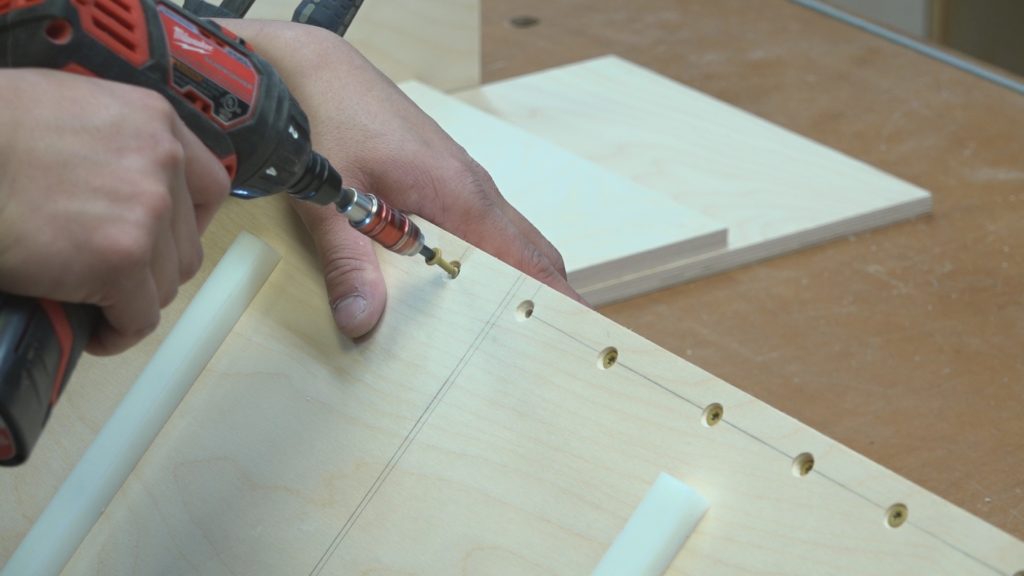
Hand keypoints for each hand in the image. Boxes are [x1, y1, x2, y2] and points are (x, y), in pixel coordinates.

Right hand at [0, 70, 229, 353]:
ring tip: (97, 301)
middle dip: (154, 266)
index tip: (164, 239)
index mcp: (154, 122)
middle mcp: (162, 163)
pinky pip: (139, 316)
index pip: (209, 185)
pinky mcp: (121, 258)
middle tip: (116, 276)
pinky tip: (94, 331)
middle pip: (186, 242)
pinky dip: (118, 332)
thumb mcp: (68, 107)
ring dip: (133, 297)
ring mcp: (147, 212)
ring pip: (166, 282)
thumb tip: (115, 182)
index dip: (188, 222)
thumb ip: (113, 142)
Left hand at [218, 21, 584, 337]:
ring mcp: (462, 182)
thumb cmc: (329, 116)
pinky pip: (486, 228)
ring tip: (518, 331)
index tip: (580, 335)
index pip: (529, 259)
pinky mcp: (445, 180)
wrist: (314, 67)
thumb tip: (363, 321)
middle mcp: (474, 188)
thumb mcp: (331, 198)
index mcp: (462, 195)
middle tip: (552, 349)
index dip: (557, 299)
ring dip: (521, 281)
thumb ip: (350, 263)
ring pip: (511, 240)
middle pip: (533, 252)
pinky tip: (468, 289)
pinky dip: (495, 262)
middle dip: (549, 298)